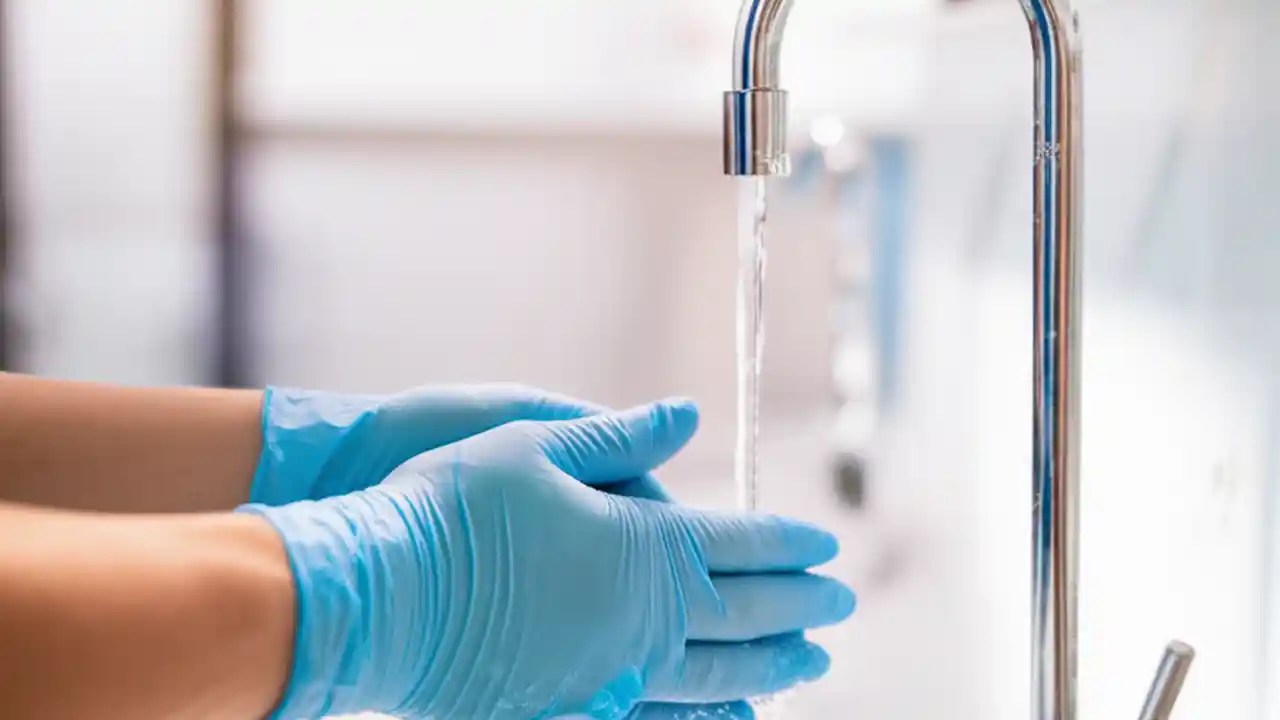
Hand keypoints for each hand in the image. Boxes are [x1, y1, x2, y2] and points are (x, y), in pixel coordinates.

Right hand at [243, 400, 854, 718]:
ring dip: (767, 668)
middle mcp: (642, 617)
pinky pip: (661, 719)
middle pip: (743, 617)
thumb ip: (624, 437)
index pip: (741, 546)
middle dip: (797, 610)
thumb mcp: (537, 446)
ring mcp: (611, 672)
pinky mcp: (573, 707)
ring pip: (714, 676)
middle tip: (838, 610)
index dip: (789, 547)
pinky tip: (728, 716)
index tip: (827, 551)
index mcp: (641, 545)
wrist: (373, 593)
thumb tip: (692, 416)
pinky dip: (704, 716)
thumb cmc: (450, 506)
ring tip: (806, 667)